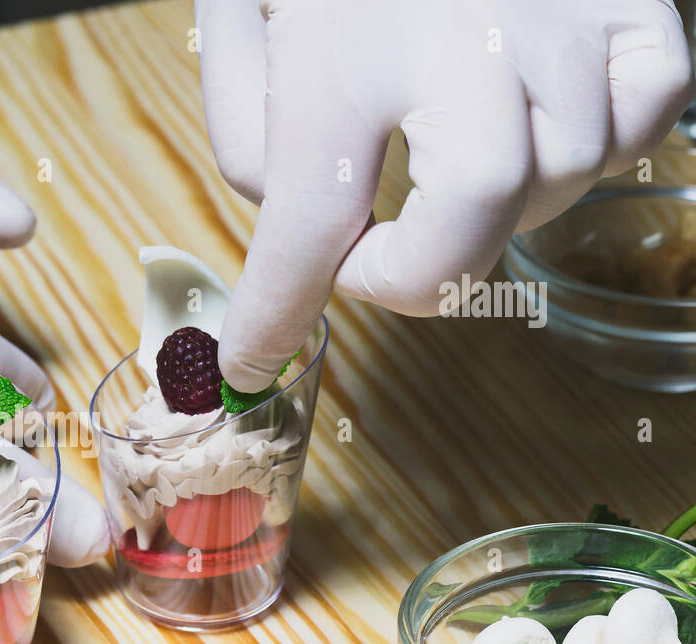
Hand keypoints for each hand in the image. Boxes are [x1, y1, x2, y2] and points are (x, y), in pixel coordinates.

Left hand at [197, 0, 694, 389]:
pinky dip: (587, 148)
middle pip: (470, 210)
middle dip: (411, 273)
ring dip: (487, 206)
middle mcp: (474, 28)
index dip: (274, 311)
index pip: (307, 217)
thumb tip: (293, 235)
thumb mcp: (245, 18)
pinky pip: (639, 121)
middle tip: (367, 263)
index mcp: (352, 35)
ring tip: (443, 159)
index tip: (247, 367)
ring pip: (556, 175)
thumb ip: (251, 134)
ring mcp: (574, 12)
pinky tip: (533, 121)